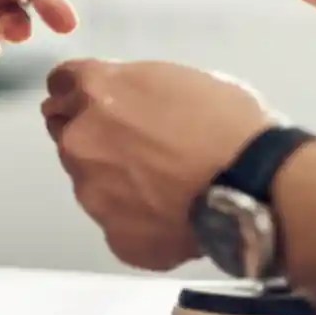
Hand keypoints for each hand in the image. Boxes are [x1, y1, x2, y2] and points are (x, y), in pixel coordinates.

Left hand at [42, 59, 275, 270]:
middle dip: (95, 137)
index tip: (88, 98)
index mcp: (98, 92)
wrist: (254, 183)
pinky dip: (138, 218)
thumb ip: (135, 89)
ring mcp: (93, 193)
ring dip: (117, 180)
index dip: (77, 91)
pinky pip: (118, 223)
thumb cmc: (229, 124)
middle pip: (69, 133)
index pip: (61, 83)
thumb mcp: (180, 78)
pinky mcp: (115, 236)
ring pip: (92, 181)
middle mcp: (83, 140)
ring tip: (166, 183)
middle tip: (138, 146)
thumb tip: (129, 104)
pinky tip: (174, 211)